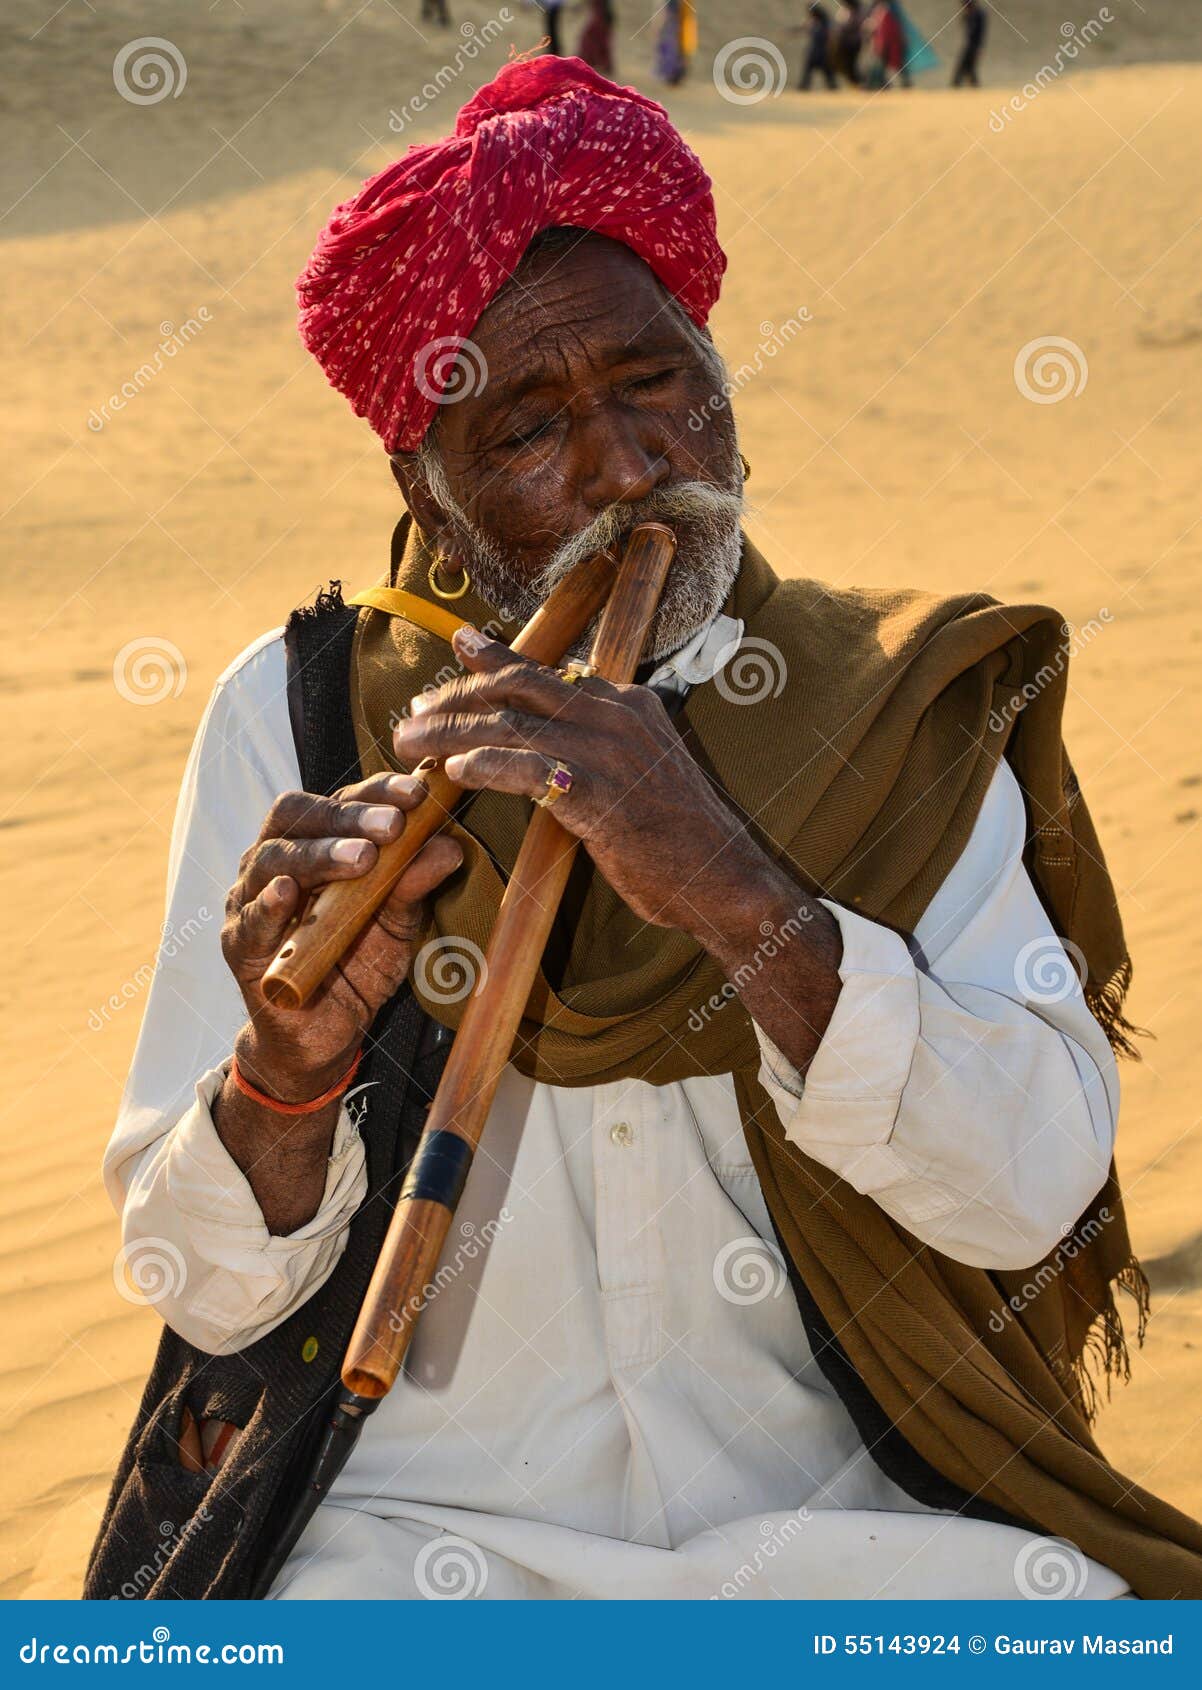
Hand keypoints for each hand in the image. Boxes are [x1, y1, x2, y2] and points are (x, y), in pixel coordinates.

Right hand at [221, 774, 462, 1099]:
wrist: (325, 1033)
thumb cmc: (357, 963)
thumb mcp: (397, 922)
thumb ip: (414, 883)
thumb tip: (450, 844)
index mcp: (313, 842)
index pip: (338, 799)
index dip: (374, 790)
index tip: (417, 791)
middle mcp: (275, 860)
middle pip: (297, 817)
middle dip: (347, 817)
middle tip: (392, 825)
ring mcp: (249, 900)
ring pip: (272, 861)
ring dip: (317, 855)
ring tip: (360, 859)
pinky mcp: (239, 946)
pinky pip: (249, 919)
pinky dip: (267, 904)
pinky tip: (288, 893)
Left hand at [392, 628, 757, 936]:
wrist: (723, 875)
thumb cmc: (681, 835)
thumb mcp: (646, 768)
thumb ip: (608, 743)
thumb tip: (561, 741)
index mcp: (627, 703)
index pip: (547, 669)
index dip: (495, 658)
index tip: (460, 643)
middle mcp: (615, 715)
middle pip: (517, 686)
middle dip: (457, 693)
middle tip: (415, 709)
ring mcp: (606, 752)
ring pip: (508, 724)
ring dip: (450, 733)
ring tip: (411, 745)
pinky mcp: (596, 795)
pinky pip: (525, 770)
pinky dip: (485, 767)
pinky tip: (456, 773)